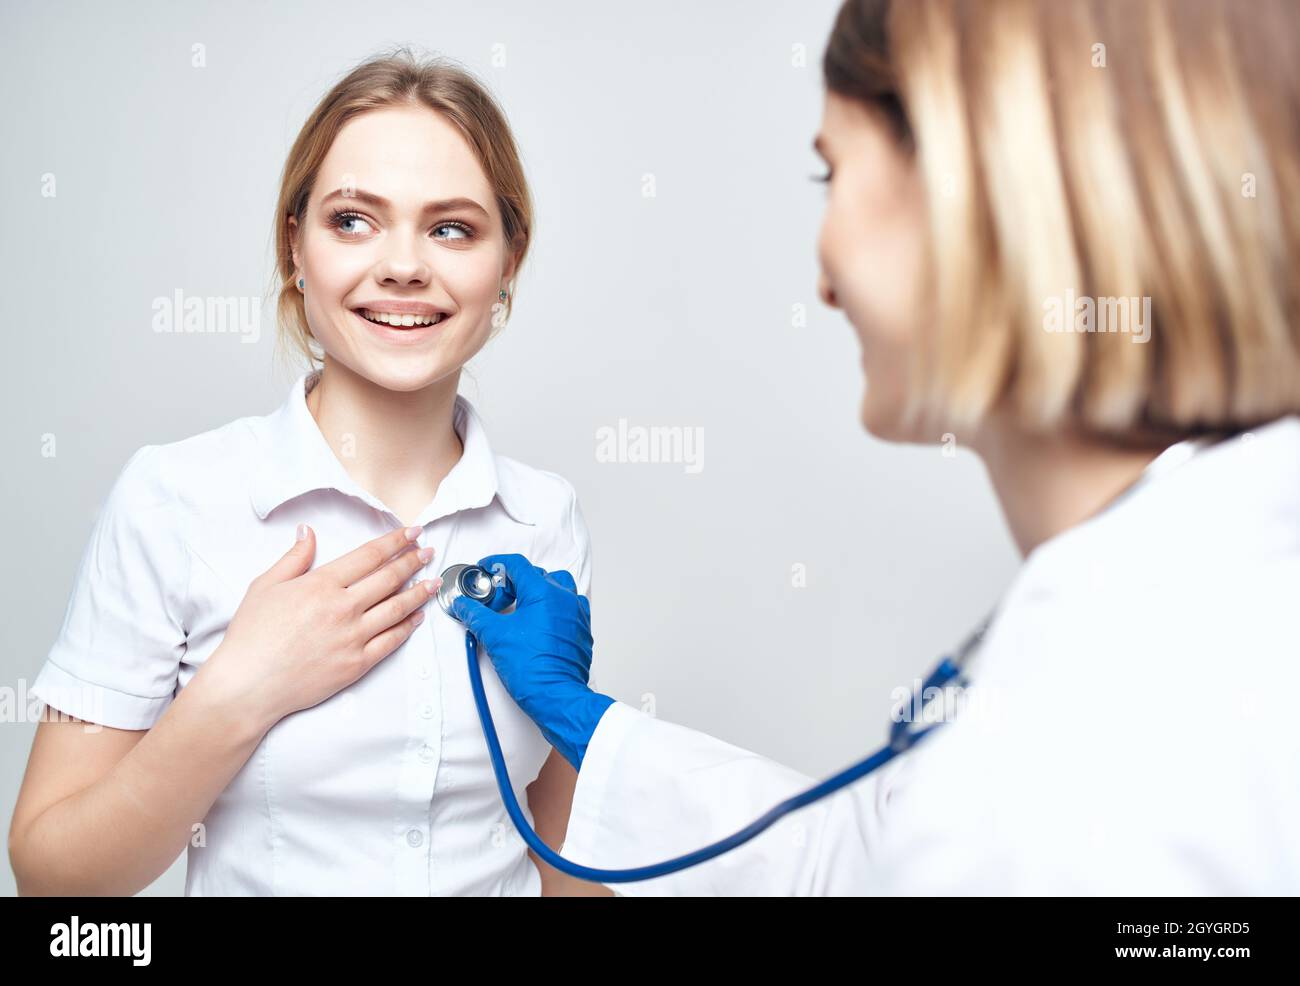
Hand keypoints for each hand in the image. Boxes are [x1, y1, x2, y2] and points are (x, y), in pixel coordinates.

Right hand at [197, 524, 439, 732]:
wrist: (248, 685)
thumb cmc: (251, 636)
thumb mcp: (265, 586)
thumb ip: (294, 558)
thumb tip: (307, 532)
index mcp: (321, 584)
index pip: (369, 556)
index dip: (395, 541)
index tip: (412, 533)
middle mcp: (343, 607)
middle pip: (389, 578)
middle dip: (413, 561)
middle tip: (428, 552)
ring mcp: (353, 636)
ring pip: (397, 608)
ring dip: (419, 592)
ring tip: (432, 581)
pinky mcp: (357, 663)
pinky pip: (391, 641)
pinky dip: (408, 626)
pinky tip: (417, 617)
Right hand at [451, 553, 613, 768]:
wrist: (557, 697)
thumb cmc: (533, 669)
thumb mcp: (495, 636)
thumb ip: (476, 614)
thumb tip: (464, 605)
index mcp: (544, 592)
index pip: (517, 565)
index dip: (496, 564)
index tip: (484, 570)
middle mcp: (564, 598)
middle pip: (535, 575)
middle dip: (512, 583)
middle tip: (495, 600)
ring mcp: (576, 614)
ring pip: (556, 588)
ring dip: (535, 593)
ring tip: (518, 609)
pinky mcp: (581, 630)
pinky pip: (566, 608)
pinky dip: (550, 609)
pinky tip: (536, 624)